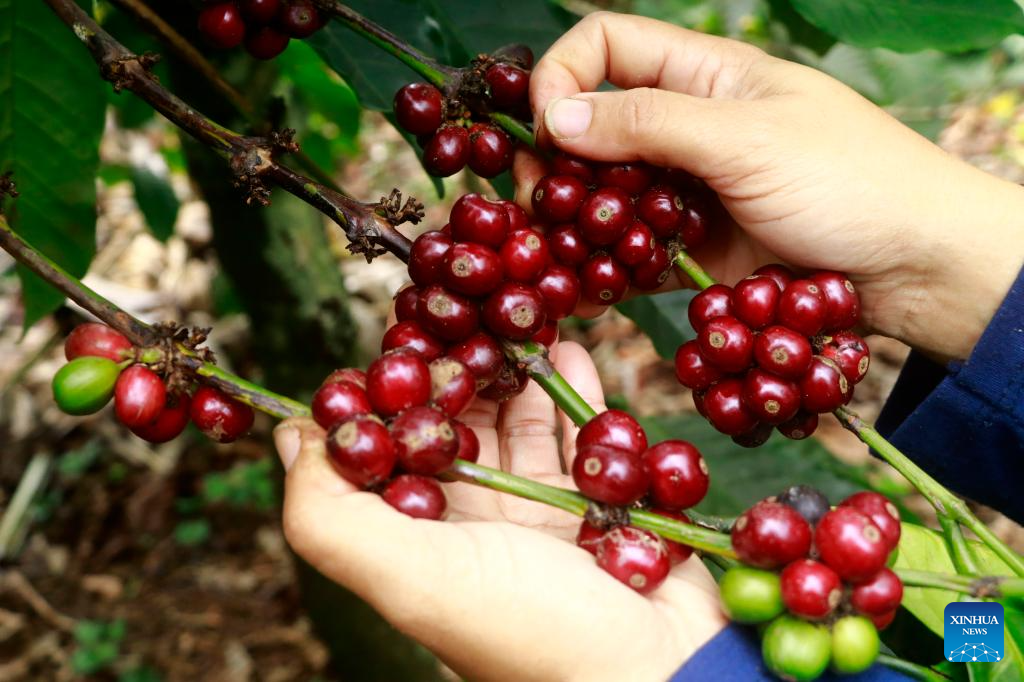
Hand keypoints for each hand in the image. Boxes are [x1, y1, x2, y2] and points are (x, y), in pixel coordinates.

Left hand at [274, 341, 725, 681]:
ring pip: (517, 423)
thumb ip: (332, 518)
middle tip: (463, 313)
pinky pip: (579, 433)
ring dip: (515, 371)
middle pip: (453, 428)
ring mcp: (537, 512)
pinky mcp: (596, 504)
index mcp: (420, 543)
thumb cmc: (532, 633)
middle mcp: (473, 525)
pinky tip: (567, 350)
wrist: (662, 673)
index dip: (383, 397)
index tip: (394, 341)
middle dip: (454, 371)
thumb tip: (290, 437)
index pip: (385, 452)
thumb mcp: (413, 580)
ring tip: (516, 318)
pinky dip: (574, 390)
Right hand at [516, 12, 1023, 360]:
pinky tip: (584, 289)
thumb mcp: (748, 138)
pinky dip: (605, 271)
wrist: (916, 268)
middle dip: (554, 163)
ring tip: (552, 255)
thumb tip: (555, 117)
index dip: (560, 77)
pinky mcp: (694, 250)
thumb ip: (649, 123)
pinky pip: (633, 254)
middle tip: (538, 205)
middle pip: (591, 127)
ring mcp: (688, 192)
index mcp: (703, 75)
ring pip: (604, 196)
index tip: (543, 129)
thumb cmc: (850, 181)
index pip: (605, 48)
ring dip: (573, 223)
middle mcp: (686, 128)